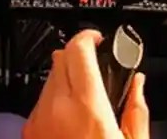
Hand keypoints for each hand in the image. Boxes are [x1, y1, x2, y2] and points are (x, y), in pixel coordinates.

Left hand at [24, 30, 148, 138]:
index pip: (78, 49)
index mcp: (87, 108)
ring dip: (66, 78)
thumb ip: (136, 110)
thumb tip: (137, 83)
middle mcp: (57, 109)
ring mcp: (39, 120)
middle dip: (78, 55)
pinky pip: (41, 101)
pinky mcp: (29, 130)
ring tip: (87, 98)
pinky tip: (73, 117)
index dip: (89, 37)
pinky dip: (56, 100)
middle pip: (61, 57)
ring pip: (49, 78)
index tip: (98, 39)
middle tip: (96, 66)